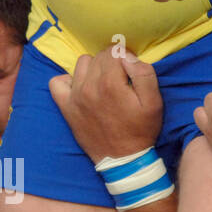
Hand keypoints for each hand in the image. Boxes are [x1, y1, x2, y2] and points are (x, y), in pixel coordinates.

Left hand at [50, 44, 162, 161]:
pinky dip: (68, 81)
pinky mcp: (66, 107)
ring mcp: (74, 97)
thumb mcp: (154, 103)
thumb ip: (143, 73)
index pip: (114, 51)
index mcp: (110, 83)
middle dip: (112, 62)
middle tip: (121, 79)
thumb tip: (127, 56)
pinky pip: (57, 82)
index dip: (126, 56)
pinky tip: (81, 88)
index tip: (131, 70)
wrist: (123, 160)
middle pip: (99, 57)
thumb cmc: (140, 130)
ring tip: (104, 83)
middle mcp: (88, 87)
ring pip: (82, 64)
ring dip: (94, 69)